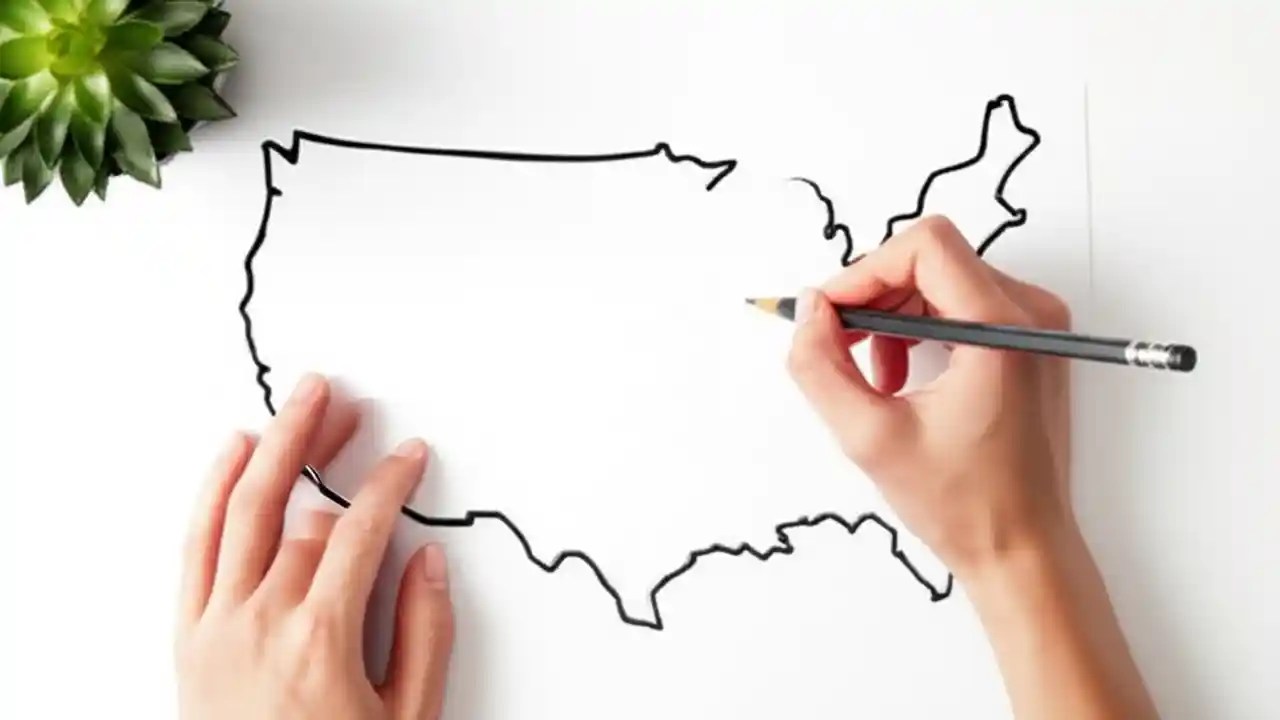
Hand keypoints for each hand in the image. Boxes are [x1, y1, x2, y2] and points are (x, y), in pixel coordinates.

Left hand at [176, 374, 454, 719]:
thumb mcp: (409, 719)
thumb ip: (424, 635)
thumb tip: (426, 562)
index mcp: (320, 639)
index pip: (358, 531)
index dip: (389, 483)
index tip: (407, 457)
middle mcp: (260, 621)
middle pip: (298, 509)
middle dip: (327, 449)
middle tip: (347, 408)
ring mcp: (216, 624)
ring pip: (243, 510)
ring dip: (272, 446)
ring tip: (298, 402)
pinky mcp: (188, 634)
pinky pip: (195, 544)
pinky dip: (212, 491)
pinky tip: (232, 454)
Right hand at [788, 217, 1158, 718]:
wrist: (1024, 549)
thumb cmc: (965, 504)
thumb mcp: (870, 437)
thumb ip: (822, 366)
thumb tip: (808, 313)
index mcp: (1003, 328)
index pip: (925, 246)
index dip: (864, 272)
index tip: (830, 315)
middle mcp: (1031, 314)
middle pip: (930, 260)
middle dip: (872, 298)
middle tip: (837, 347)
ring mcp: (1037, 326)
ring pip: (940, 280)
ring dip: (892, 317)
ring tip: (873, 377)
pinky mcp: (1030, 343)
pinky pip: (959, 305)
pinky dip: (918, 330)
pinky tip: (899, 379)